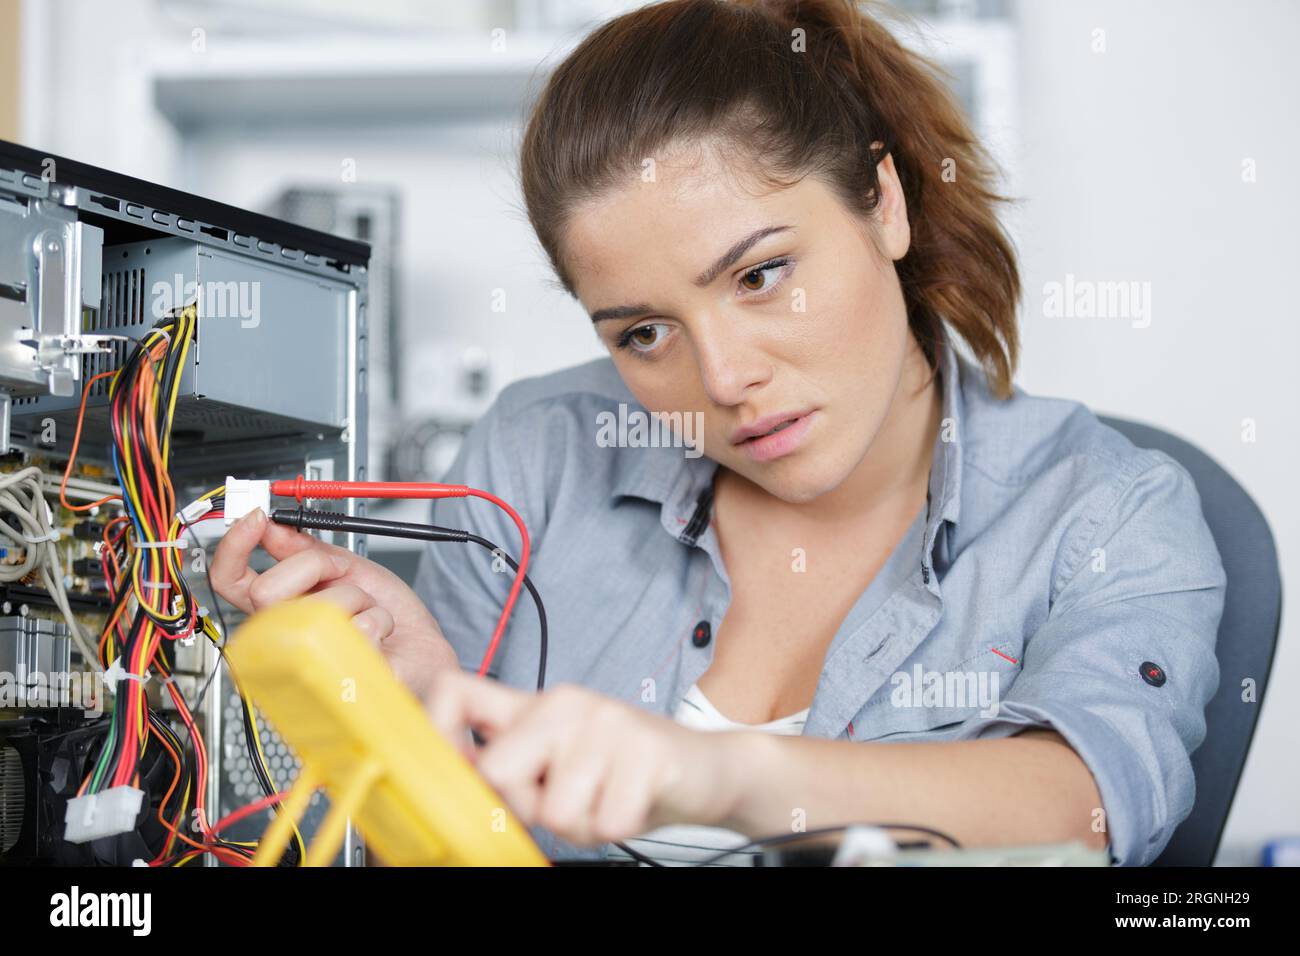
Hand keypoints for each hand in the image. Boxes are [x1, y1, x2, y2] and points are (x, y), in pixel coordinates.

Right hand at [210, 509, 458, 699]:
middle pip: (267, 592)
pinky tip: (379, 637)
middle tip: (346, 577)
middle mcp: (284, 634)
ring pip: (316, 609)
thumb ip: (307, 550)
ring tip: (368, 614)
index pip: (230, 580)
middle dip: (318, 570)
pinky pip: (354, 631)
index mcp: (281, 605)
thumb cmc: (386, 617)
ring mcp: (306, 660)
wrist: (421, 649)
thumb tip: (271, 526)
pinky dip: (378, 622)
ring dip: (358, 599)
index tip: (255, 517)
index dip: (235, 546)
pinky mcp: (335, 679)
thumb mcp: (349, 569)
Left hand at [424, 670, 754, 845]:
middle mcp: (566, 703)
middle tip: (566, 799)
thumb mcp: (559, 758)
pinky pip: (604, 822)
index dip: (434, 733)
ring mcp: (607, 724)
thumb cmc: (624, 771)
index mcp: (536, 704)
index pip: (455, 693)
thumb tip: (457, 785)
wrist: (708, 768)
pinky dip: (618, 826)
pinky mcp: (646, 752)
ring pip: (554, 810)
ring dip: (582, 823)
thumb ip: (512, 761)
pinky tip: (634, 801)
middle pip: (498, 771)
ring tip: (608, 798)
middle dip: (527, 806)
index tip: (450, 774)